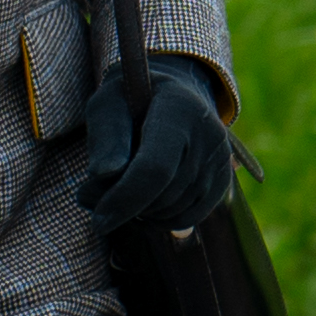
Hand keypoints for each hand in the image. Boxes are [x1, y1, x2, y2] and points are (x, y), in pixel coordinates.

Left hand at [77, 54, 237, 235]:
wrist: (168, 94)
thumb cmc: (128, 101)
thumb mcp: (107, 105)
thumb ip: (105, 138)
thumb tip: (103, 175)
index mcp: (179, 108)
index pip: (156, 168)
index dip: (125, 198)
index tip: (98, 221)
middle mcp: (209, 135)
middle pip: (163, 194)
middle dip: (125, 204)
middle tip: (93, 193)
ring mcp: (221, 160)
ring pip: (174, 211)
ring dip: (139, 212)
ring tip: (119, 186)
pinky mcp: (223, 181)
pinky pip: (187, 218)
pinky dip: (158, 219)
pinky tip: (140, 200)